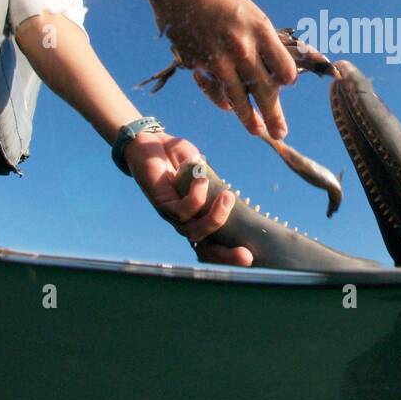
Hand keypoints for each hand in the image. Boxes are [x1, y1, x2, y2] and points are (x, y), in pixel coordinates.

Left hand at [122, 130, 252, 265]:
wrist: (151, 142)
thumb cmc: (180, 158)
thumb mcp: (204, 171)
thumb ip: (216, 184)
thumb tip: (230, 195)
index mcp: (197, 218)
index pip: (213, 247)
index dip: (229, 256)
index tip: (249, 256)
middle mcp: (185, 222)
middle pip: (204, 250)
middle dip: (225, 256)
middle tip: (245, 254)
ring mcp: (172, 215)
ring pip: (194, 231)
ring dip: (215, 217)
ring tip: (228, 196)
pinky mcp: (162, 203)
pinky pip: (181, 210)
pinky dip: (196, 196)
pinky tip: (201, 179)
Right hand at [147, 0, 296, 138]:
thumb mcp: (251, 13)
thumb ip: (262, 42)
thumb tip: (275, 73)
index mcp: (260, 30)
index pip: (284, 69)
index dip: (287, 78)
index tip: (287, 82)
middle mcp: (241, 46)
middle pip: (265, 89)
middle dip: (274, 115)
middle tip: (281, 132)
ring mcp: (218, 58)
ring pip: (239, 97)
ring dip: (250, 118)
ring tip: (259, 131)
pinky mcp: (197, 64)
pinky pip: (214, 90)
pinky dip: (222, 101)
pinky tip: (230, 109)